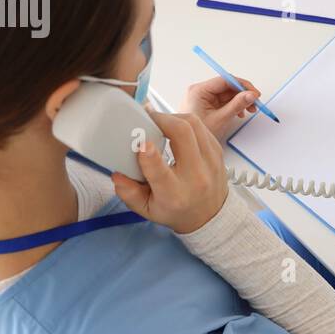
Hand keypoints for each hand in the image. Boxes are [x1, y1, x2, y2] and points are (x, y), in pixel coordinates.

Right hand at [111, 111, 228, 233]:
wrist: (211, 216)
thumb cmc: (175, 210)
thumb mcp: (147, 209)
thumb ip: (129, 193)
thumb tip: (116, 174)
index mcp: (174, 195)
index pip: (161, 173)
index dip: (149, 156)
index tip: (140, 144)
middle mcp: (195, 176)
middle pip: (182, 135)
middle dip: (162, 120)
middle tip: (147, 118)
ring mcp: (210, 162)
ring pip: (193, 125)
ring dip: (173, 117)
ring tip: (159, 121)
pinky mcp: (218, 151)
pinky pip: (201, 127)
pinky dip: (186, 123)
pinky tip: (174, 127)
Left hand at [180, 74, 259, 138]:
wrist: (187, 144)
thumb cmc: (197, 132)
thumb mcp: (220, 119)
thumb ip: (236, 105)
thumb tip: (250, 95)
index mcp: (199, 91)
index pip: (225, 80)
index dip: (242, 85)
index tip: (254, 93)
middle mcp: (200, 91)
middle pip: (227, 86)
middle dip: (242, 94)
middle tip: (254, 102)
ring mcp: (203, 98)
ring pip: (227, 94)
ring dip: (239, 101)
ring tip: (249, 110)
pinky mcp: (207, 104)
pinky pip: (223, 101)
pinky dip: (233, 106)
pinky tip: (239, 113)